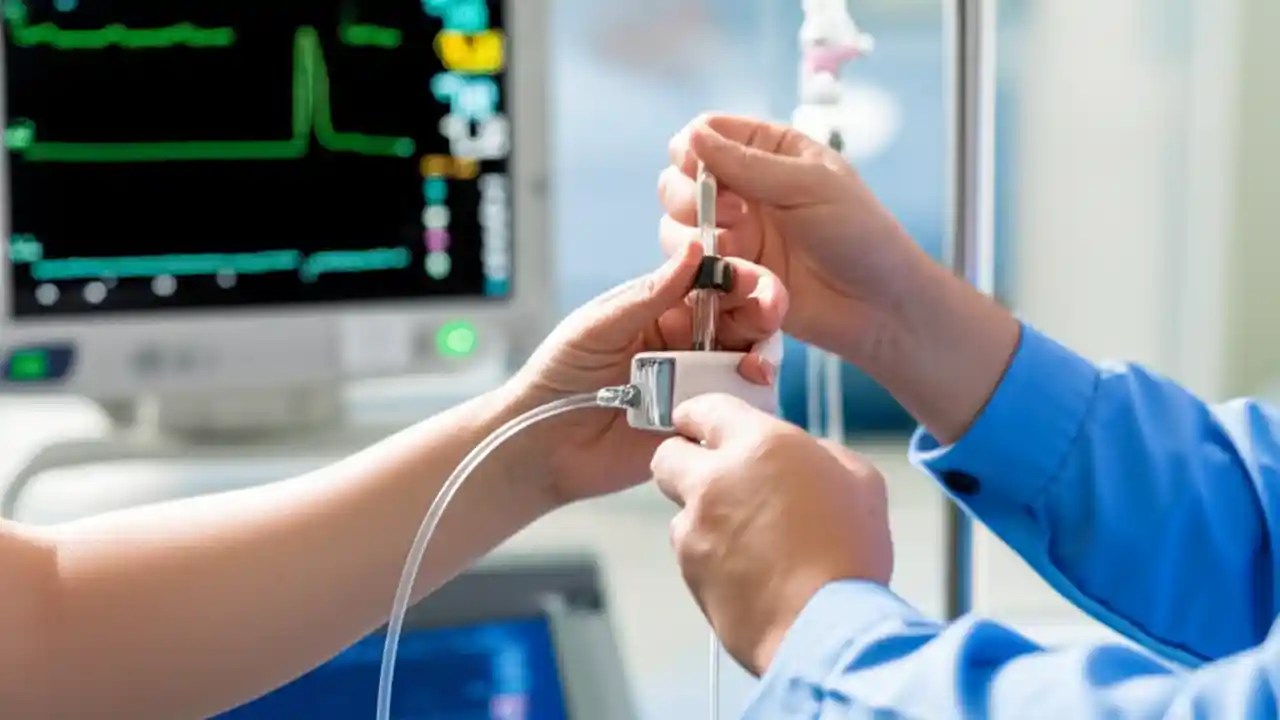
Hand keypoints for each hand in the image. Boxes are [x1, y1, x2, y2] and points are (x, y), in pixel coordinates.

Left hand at [508, 243, 787, 505]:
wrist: (542, 445)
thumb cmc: (558, 376)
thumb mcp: (600, 326)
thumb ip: (650, 294)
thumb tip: (694, 250)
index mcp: (664, 310)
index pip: (714, 284)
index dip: (739, 278)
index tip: (752, 282)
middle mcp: (687, 344)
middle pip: (742, 319)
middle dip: (762, 311)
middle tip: (767, 313)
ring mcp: (696, 384)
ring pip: (747, 361)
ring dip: (761, 356)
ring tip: (755, 364)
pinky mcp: (699, 423)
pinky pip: (737, 409)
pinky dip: (751, 399)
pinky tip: (748, 394)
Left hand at [650, 394, 891, 674]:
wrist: (826, 628)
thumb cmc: (850, 554)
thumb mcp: (858, 481)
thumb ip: (820, 454)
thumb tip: (803, 456)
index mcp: (759, 445)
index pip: (704, 408)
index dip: (702, 415)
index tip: (703, 424)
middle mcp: (715, 480)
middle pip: (667, 455)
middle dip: (684, 460)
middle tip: (713, 474)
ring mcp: (695, 529)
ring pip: (678, 509)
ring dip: (701, 515)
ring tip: (746, 537)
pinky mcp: (689, 572)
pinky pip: (689, 552)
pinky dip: (710, 556)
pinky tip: (747, 570)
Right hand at [658, 113, 927, 364]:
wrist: (877, 306)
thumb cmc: (859, 235)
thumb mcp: (809, 186)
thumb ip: (748, 164)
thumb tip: (692, 136)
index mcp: (769, 152)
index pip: (706, 133)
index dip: (692, 147)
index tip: (697, 167)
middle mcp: (743, 190)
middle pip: (677, 178)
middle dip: (688, 195)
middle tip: (733, 215)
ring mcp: (734, 234)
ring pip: (676, 224)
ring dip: (695, 234)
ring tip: (739, 249)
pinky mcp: (730, 274)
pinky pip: (692, 266)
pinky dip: (703, 268)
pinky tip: (738, 274)